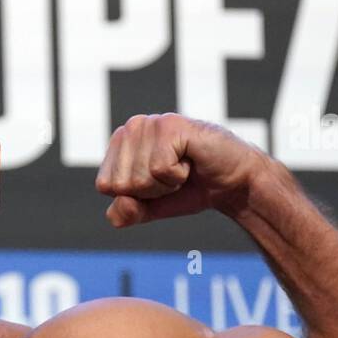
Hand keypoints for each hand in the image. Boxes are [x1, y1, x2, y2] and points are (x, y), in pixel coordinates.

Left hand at [95, 113, 268, 227]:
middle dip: (150, 191)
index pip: (105, 186)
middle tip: (173, 176)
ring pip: (139, 177)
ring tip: (183, 168)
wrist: (232, 183)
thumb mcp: (149, 208)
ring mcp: (149, 124)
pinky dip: (178, 175)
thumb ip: (125, 213)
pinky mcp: (169, 125)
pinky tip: (190, 161)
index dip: (134, 197)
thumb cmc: (189, 190)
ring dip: (166, 183)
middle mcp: (130, 128)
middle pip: (120, 184)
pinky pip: (159, 169)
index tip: (157, 184)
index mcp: (119, 144)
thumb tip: (120, 202)